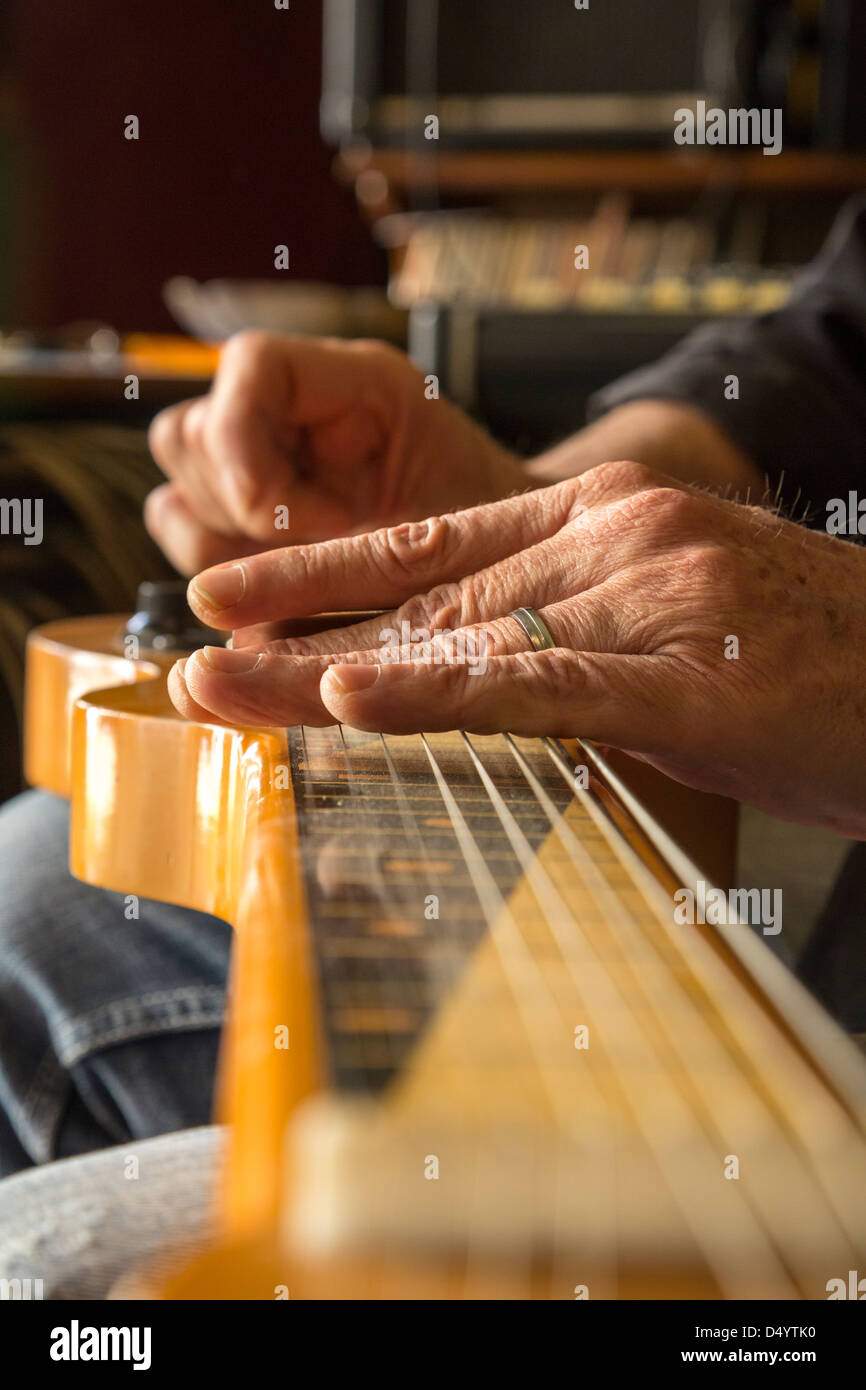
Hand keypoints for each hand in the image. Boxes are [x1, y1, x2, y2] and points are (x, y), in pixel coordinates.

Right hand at [145, 330, 525, 573]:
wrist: (508, 566)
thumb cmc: (494, 533)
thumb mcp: (450, 517)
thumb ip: (364, 525)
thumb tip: (264, 552)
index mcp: (353, 384)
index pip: (252, 365)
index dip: (244, 443)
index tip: (282, 517)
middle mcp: (294, 413)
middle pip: (190, 434)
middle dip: (238, 507)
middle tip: (315, 548)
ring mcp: (263, 462)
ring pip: (177, 490)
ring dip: (224, 542)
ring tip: (302, 568)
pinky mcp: (246, 516)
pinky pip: (185, 530)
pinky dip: (218, 565)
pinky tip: (279, 586)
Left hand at [169, 460, 865, 836]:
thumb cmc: (812, 664)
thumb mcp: (670, 627)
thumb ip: (573, 635)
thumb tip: (475, 671)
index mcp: (610, 520)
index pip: (436, 544)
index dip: (324, 571)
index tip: (236, 595)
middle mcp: (617, 538)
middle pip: (425, 590)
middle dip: (297, 627)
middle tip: (194, 652)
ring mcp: (651, 599)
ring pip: (463, 635)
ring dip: (331, 668)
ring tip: (228, 688)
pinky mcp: (687, 675)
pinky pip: (542, 687)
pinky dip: (443, 695)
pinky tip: (354, 702)